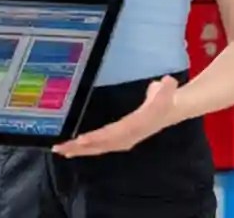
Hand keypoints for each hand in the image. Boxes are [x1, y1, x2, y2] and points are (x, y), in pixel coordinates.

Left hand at [53, 76, 178, 157]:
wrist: (172, 109)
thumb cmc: (166, 97)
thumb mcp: (167, 89)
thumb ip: (166, 87)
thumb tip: (166, 82)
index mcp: (138, 124)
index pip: (116, 132)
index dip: (99, 137)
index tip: (81, 139)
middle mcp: (129, 135)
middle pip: (103, 143)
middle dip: (82, 146)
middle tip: (61, 148)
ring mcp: (124, 139)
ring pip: (100, 146)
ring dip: (80, 150)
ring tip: (61, 150)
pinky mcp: (120, 139)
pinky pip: (101, 145)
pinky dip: (87, 148)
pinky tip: (73, 149)